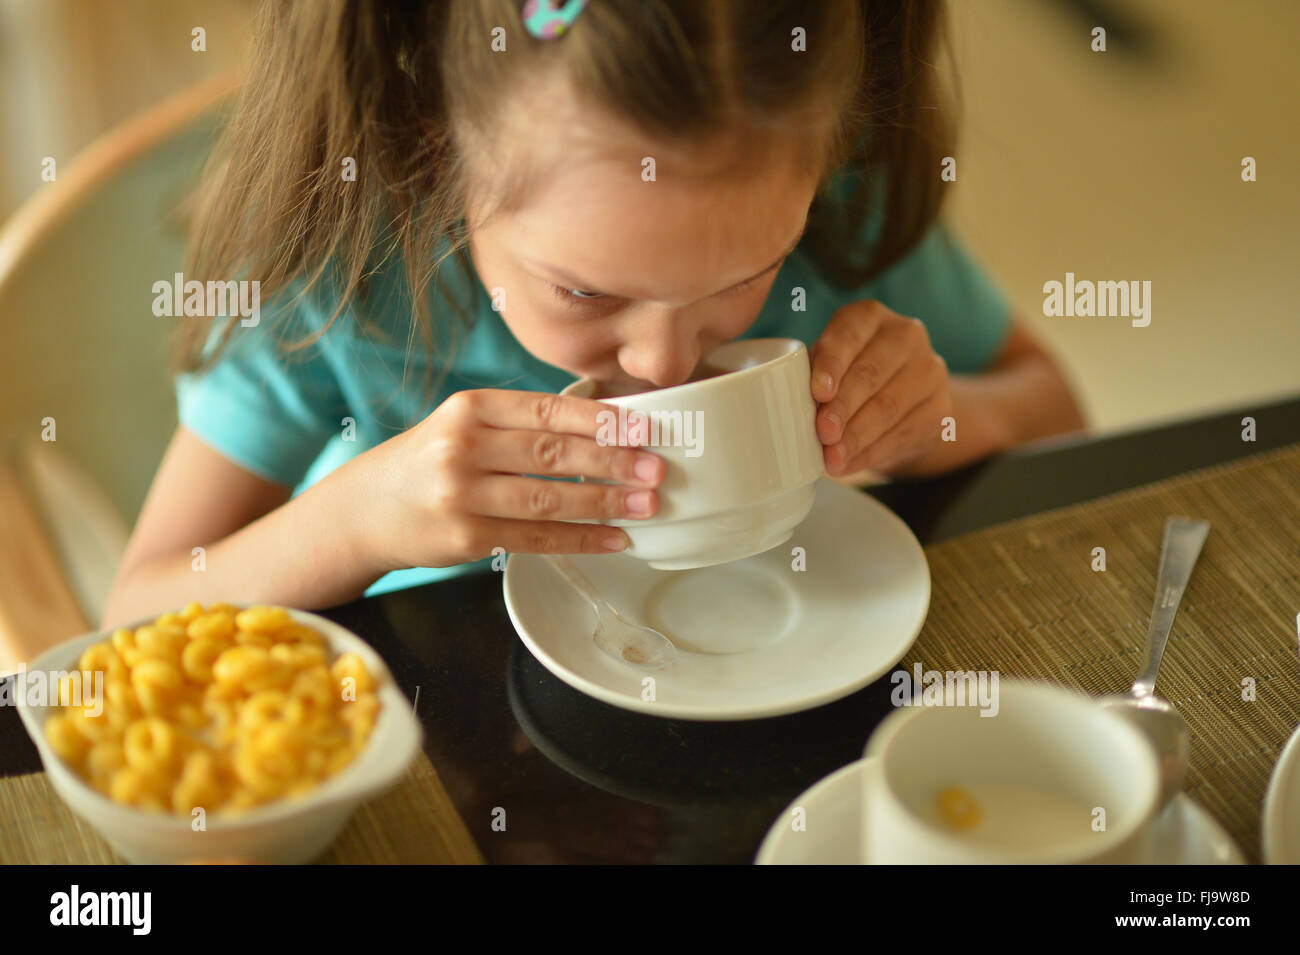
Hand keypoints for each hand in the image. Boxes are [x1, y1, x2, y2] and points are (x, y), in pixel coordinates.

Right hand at [354, 389, 664, 569]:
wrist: (363, 511)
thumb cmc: (429, 462)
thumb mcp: (463, 426)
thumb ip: (521, 424)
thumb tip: (607, 429)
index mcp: (470, 409)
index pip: (547, 410)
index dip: (601, 421)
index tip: (644, 429)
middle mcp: (463, 447)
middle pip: (554, 454)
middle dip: (614, 462)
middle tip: (658, 469)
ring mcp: (463, 495)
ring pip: (550, 500)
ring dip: (606, 503)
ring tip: (647, 505)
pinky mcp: (466, 538)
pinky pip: (537, 539)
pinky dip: (582, 540)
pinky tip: (616, 539)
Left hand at [809, 300, 952, 475]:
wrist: (899, 404)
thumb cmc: (847, 379)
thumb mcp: (826, 368)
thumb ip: (810, 377)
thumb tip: (787, 406)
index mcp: (869, 317)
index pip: (848, 335)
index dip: (832, 364)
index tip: (818, 393)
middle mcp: (905, 335)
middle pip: (871, 373)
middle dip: (843, 407)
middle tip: (823, 433)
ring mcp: (929, 369)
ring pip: (889, 406)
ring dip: (857, 437)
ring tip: (832, 458)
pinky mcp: (940, 407)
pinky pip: (903, 433)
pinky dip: (871, 453)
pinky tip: (849, 464)